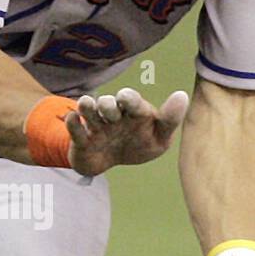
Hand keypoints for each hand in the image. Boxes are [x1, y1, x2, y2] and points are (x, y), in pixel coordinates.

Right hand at [65, 87, 189, 175]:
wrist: (109, 160)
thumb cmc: (138, 144)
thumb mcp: (159, 138)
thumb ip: (169, 119)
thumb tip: (182, 95)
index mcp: (133, 112)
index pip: (131, 101)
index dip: (128, 98)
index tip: (124, 98)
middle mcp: (113, 115)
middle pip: (108, 104)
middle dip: (108, 105)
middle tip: (109, 109)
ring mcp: (96, 126)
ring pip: (89, 111)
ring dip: (87, 107)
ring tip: (86, 105)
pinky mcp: (81, 140)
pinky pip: (74, 128)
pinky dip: (73, 123)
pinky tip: (74, 119)